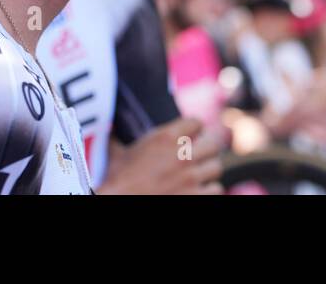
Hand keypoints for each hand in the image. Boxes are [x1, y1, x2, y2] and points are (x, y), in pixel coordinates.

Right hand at [97, 117, 223, 194]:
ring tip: (197, 175)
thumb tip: (110, 129)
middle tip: (197, 156)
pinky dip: (208, 190)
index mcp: (165, 138)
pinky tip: (197, 191)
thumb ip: (119, 138)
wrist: (115, 202)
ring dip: (207, 171)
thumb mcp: (116, 154)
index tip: (189, 137)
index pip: (196, 122)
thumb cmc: (114, 182)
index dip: (193, 130)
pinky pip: (216, 189)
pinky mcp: (196, 197)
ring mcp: (190, 178)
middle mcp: (182, 155)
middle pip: (213, 143)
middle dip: (206, 149)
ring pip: (216, 167)